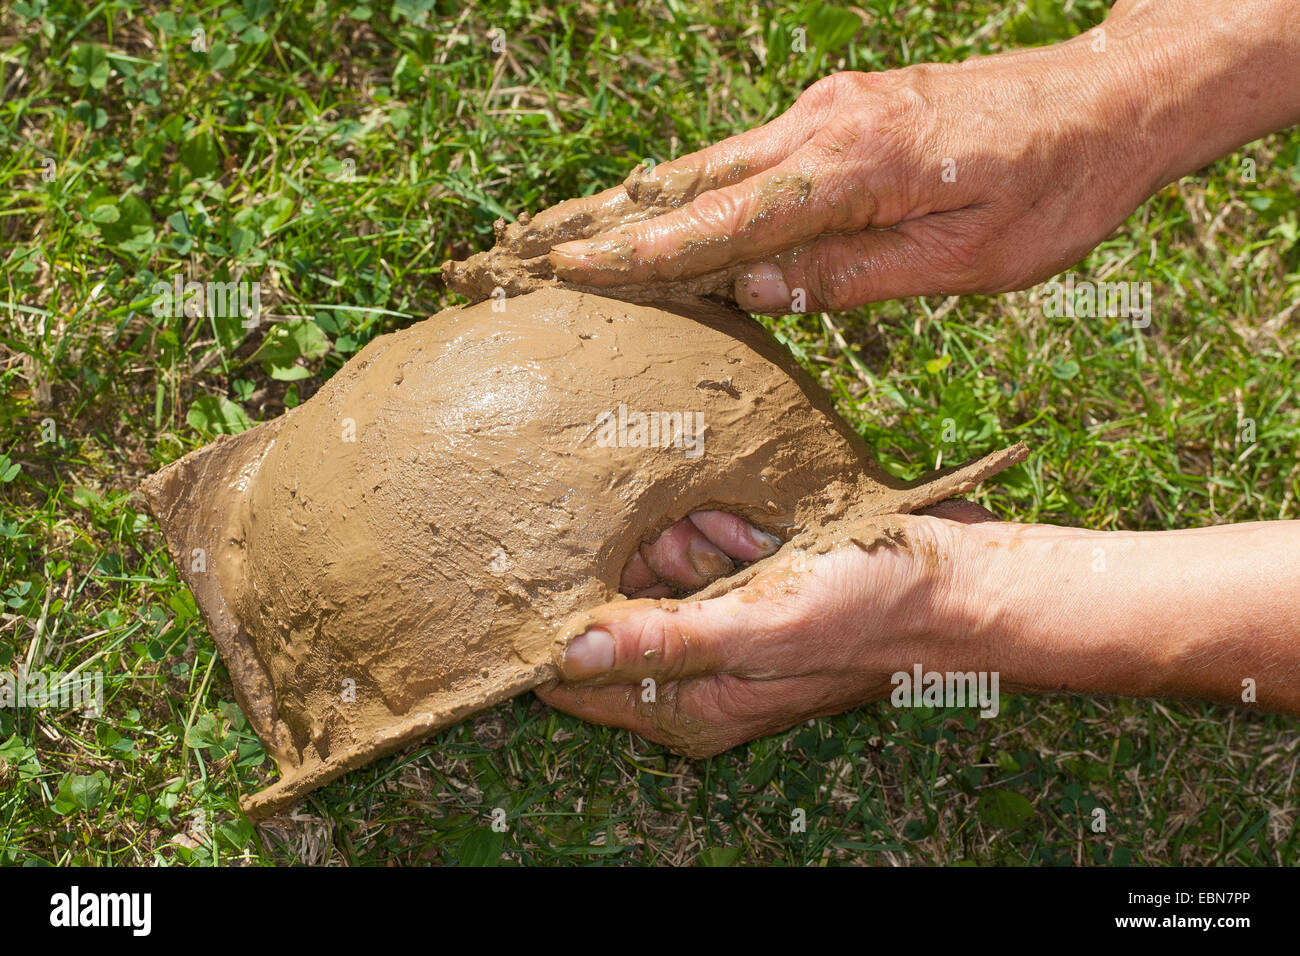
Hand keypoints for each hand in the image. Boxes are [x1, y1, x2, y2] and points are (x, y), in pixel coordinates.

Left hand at [538, 502, 992, 756]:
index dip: (562, 624)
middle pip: (616, 606)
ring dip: (700, 534)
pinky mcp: (745, 587)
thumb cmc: (872, 613)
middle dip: (654, 560)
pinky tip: (768, 529)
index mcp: (688, 706)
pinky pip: (703, 543)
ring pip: (659, 563)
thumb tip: (565, 656)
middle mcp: (696, 672)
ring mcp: (721, 626)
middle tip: (714, 546)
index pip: (576, 680)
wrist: (960, 584)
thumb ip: (663, 642)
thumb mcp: (762, 628)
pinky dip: (728, 525)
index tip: (569, 568)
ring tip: (756, 538)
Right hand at [543, 41, 1165, 311]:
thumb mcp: (962, 262)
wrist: (1112, 101)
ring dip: (643, 202)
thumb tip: (758, 290)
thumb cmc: (1054, 191)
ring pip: (714, 164)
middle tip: (530, 247)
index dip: (642, 251)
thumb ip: (852, 276)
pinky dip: (698, 192)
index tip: (569, 267)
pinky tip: (664, 216)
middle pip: (692, 180)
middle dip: (609, 217)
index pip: (722, 222)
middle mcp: (823, 124)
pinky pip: (750, 158)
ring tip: (571, 233)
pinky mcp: (841, 112)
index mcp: (851, 168)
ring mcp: (829, 110)